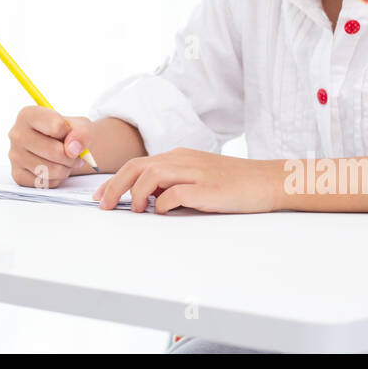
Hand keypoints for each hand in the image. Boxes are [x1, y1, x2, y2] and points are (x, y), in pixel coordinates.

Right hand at [7, 106, 97, 188]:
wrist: (62, 147)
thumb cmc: (68, 133)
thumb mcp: (80, 125)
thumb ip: (81, 133)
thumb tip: (72, 150)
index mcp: (28, 115)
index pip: (56, 126)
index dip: (70, 133)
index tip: (68, 133)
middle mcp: (16, 134)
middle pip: (54, 151)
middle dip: (71, 156)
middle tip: (75, 155)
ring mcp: (14, 156)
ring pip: (49, 170)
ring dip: (65, 169)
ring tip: (66, 162)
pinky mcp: (18, 175)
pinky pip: (44, 183)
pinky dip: (56, 179)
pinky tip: (54, 170)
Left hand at [91, 147, 274, 213]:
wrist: (266, 181)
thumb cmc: (232, 182)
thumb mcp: (197, 176)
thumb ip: (172, 182)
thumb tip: (145, 197)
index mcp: (178, 156)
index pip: (137, 163)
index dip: (115, 180)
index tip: (101, 196)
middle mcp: (183, 160)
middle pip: (137, 167)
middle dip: (115, 186)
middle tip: (105, 206)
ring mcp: (195, 172)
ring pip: (151, 174)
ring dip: (137, 194)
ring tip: (135, 210)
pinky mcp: (207, 189)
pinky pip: (175, 193)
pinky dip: (162, 203)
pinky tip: (162, 212)